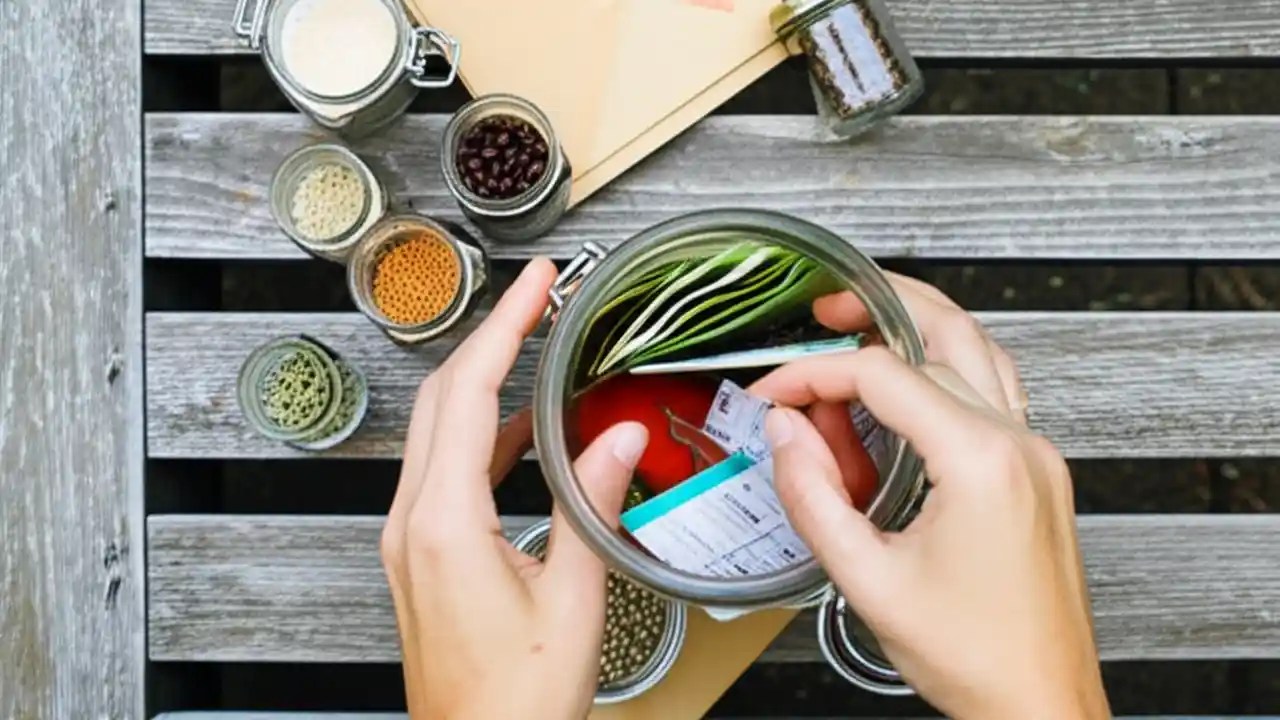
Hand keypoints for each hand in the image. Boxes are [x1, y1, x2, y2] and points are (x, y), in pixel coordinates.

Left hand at [380, 259, 648, 719]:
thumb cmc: (517, 703)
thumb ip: (592, 506)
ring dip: (481, 379)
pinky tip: (519, 430)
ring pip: (437, 430)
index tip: (536, 284)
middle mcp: (412, 523)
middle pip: (441, 398)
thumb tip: (619, 438)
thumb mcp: (574, 598)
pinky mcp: (420, 555)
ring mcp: (409, 539)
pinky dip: (479, 433)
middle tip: (538, 295)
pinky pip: (443, 470)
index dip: (504, 326)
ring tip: (533, 345)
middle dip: (490, 335)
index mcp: (445, 524)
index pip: (466, 393)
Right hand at [751, 276, 1109, 719]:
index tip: (773, 397)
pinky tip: (918, 382)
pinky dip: (951, 367)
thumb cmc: (975, 656)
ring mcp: (1037, 455)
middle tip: (825, 307)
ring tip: (866, 322)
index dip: (813, 375)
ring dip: (920, 325)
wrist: (1041, 705)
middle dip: (875, 309)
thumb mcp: (868, 580)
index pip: (883, 376)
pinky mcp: (1038, 473)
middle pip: (943, 334)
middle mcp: (1019, 444)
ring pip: (979, 350)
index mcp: (981, 462)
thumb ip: (813, 496)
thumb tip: (785, 432)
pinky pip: (997, 389)